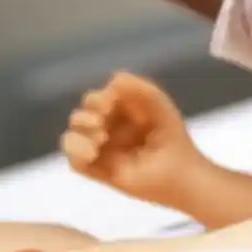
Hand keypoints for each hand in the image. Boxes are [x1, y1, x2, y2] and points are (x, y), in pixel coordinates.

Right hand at [60, 72, 199, 202]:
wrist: (180, 170)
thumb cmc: (171, 135)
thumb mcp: (158, 104)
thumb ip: (139, 87)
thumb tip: (113, 79)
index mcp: (116, 112)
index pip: (94, 101)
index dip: (97, 100)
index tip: (110, 104)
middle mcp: (106, 130)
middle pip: (79, 117)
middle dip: (85, 116)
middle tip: (102, 122)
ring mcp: (102, 152)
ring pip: (71, 138)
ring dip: (80, 134)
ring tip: (101, 137)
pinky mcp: (100, 172)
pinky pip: (74, 162)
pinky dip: (76, 153)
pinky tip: (93, 152)